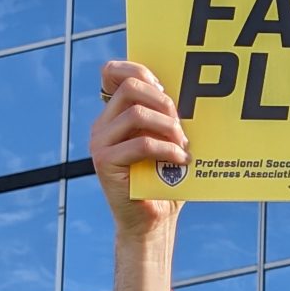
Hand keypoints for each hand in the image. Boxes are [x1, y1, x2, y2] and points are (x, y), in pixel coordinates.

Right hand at [87, 59, 188, 239]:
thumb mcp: (167, 140)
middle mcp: (103, 125)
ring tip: (183, 144)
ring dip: (168, 126)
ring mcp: (100, 143)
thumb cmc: (165, 179)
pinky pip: (141, 144)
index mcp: (114, 115)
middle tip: (181, 124)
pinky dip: (167, 149)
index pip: (113, 72)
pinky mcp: (105, 163)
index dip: (140, 70)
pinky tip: (181, 160)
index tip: (165, 89)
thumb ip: (165, 116)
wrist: (152, 220)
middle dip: (163, 101)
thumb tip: (189, 91)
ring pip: (136, 113)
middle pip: (130, 87)